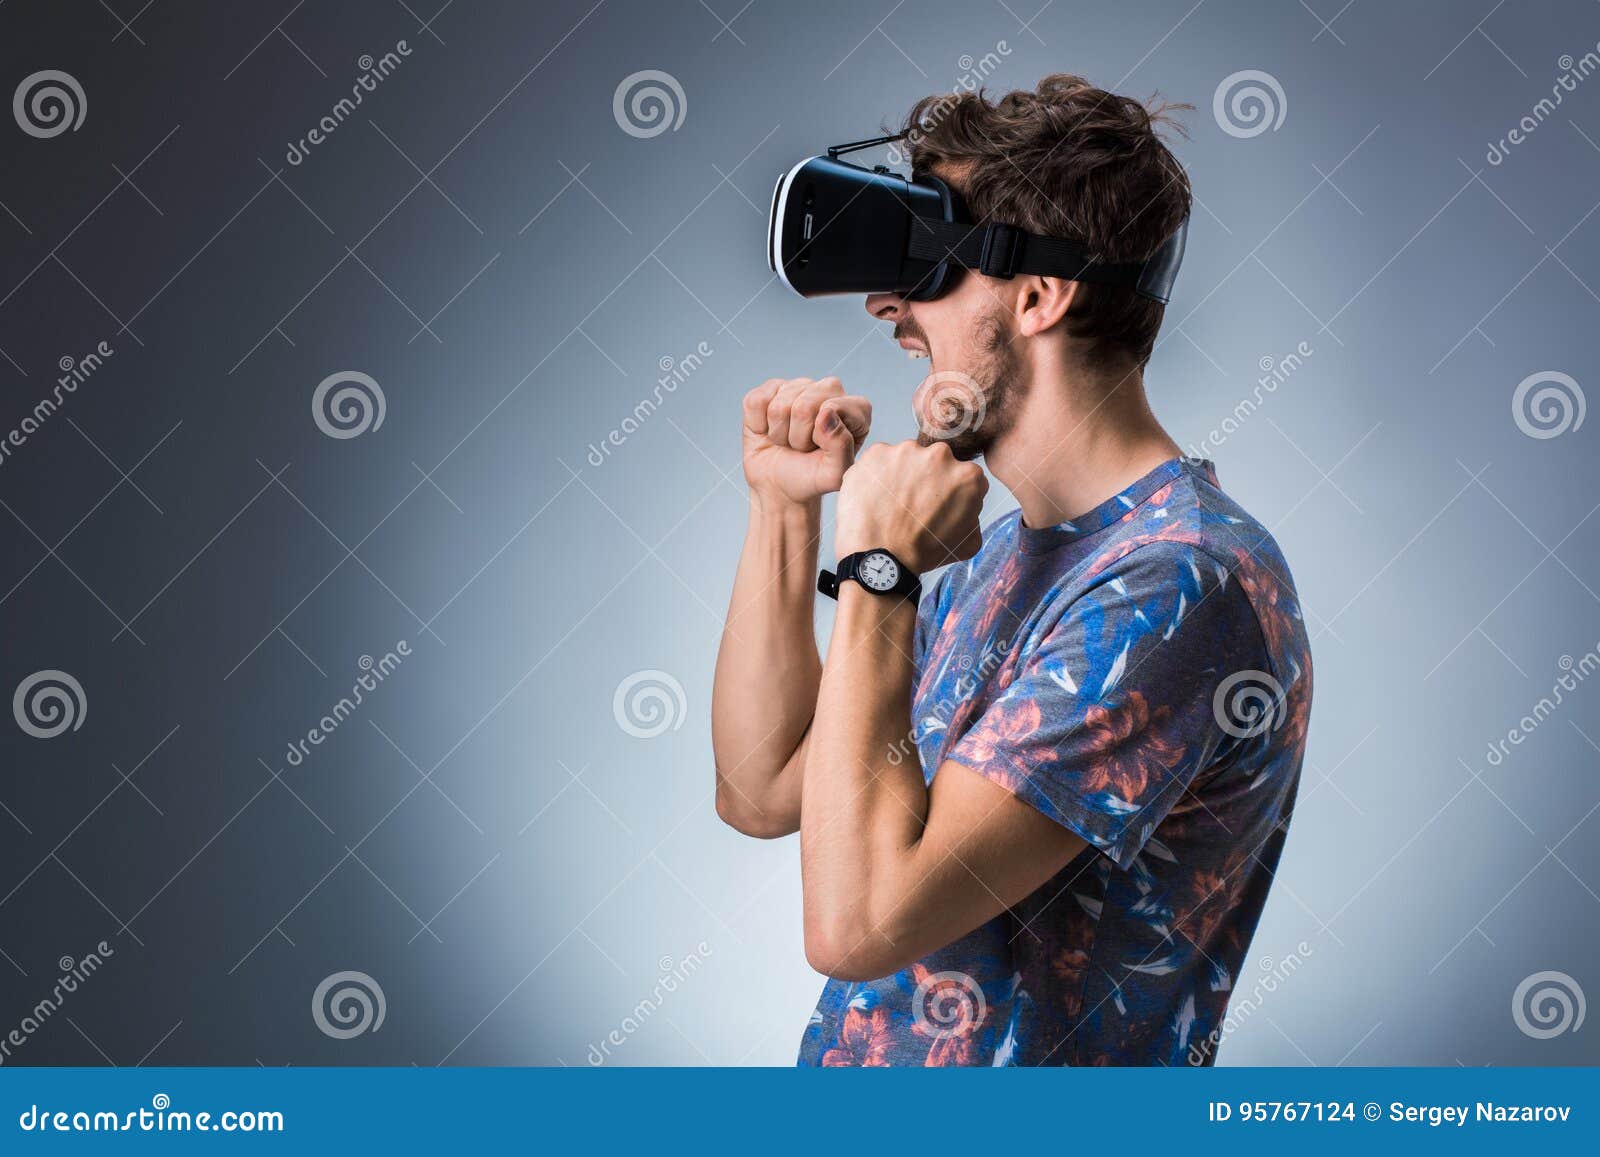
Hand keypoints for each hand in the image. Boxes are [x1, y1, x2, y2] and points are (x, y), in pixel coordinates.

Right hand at [742, 377, 870, 505]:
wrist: (778, 484)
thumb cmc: (810, 477)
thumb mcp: (833, 474)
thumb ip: (841, 445)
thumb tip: (826, 411)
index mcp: (856, 409)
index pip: (833, 407)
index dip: (820, 435)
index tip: (821, 449)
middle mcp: (830, 390)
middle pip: (804, 405)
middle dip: (798, 436)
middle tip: (802, 448)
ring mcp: (799, 386)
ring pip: (779, 405)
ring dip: (780, 433)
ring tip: (788, 441)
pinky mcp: (770, 389)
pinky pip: (756, 402)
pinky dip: (758, 424)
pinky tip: (769, 430)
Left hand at [835, 440, 987, 572]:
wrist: (881, 558)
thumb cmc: (922, 552)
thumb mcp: (968, 542)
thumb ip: (974, 513)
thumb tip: (966, 503)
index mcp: (968, 475)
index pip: (963, 475)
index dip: (950, 491)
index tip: (938, 505)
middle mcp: (940, 455)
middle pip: (934, 462)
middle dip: (926, 478)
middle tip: (913, 505)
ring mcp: (906, 451)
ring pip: (906, 458)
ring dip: (901, 474)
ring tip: (891, 503)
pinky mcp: (876, 453)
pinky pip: (879, 460)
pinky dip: (877, 475)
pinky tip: (876, 497)